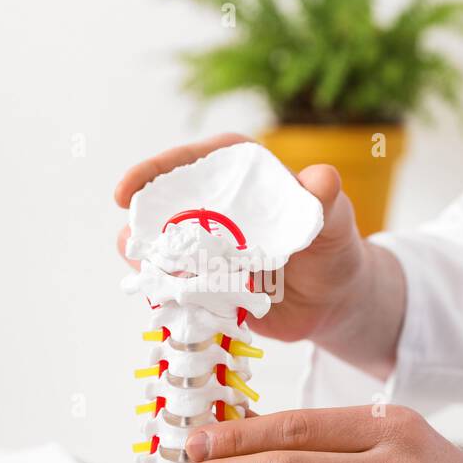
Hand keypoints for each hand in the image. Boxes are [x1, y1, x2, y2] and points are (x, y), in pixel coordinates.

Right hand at [115, 135, 405, 374]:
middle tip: (133, 241)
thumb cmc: (333, 247)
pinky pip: (171, 283)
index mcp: (238, 173)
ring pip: (158, 245)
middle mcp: (213, 204)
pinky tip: (168, 299)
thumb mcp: (334, 220)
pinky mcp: (202, 281)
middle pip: (161, 203)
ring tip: (151, 273)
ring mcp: (203, 245)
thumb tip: (322, 179)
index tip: (128, 189)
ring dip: (147, 259)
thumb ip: (324, 200)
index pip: (190, 162)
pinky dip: (164, 291)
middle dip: (140, 220)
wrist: (332, 300)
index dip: (153, 171)